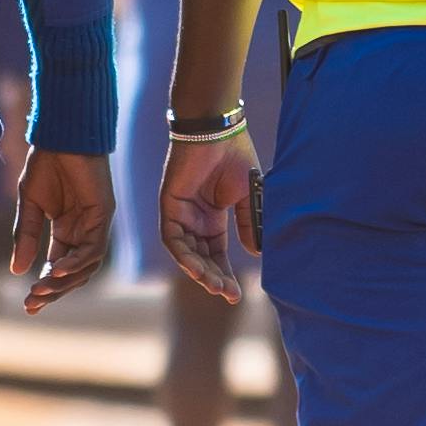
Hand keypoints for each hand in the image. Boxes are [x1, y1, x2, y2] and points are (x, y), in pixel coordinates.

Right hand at [11, 147, 113, 312]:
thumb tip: (17, 270)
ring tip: (42, 289)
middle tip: (32, 303)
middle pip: (74, 273)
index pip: (58, 267)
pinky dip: (76, 262)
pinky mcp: (103, 214)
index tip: (28, 304)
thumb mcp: (29, 204)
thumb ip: (26, 235)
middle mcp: (83, 232)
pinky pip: (94, 248)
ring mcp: (96, 224)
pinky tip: (57, 271)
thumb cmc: (46, 164)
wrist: (61, 135)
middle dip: (54, 291)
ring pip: (86, 265)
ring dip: (64, 280)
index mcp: (67, 231)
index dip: (45, 287)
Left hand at [159, 131, 257, 307]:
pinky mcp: (169, 206)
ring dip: (200, 271)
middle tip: (228, 295)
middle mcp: (194, 219)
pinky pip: (173, 239)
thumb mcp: (247, 196)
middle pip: (202, 258)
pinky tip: (199, 269)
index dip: (226, 273)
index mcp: (212, 217)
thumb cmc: (235, 155)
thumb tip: (256, 253)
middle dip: (214, 278)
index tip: (237, 294)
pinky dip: (185, 255)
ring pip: (186, 253)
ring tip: (216, 286)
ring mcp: (180, 213)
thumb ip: (249, 224)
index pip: (216, 254)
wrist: (218, 130)